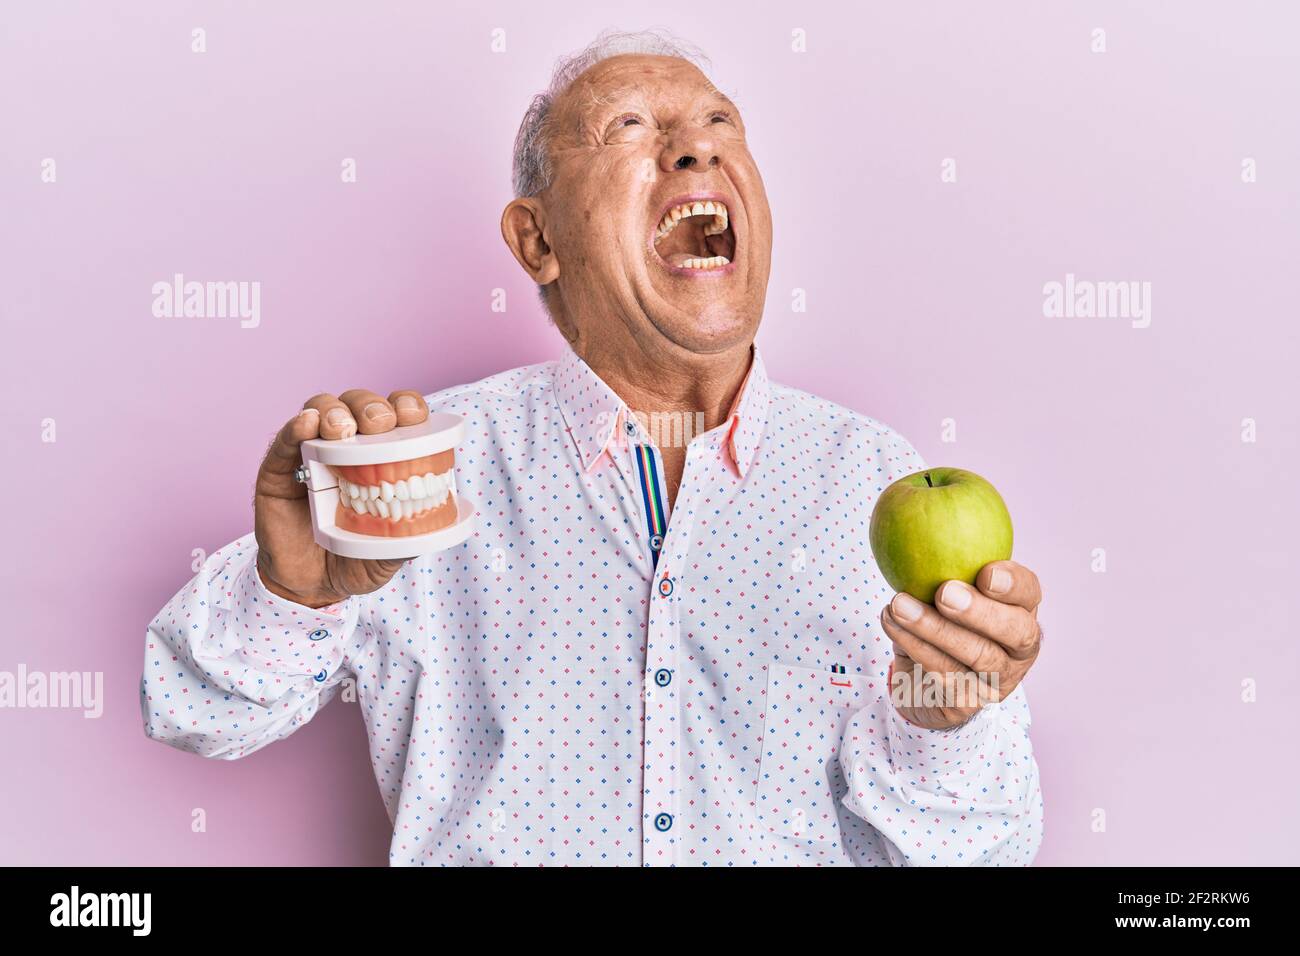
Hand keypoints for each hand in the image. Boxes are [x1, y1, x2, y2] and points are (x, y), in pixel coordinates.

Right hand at [254, 389, 428, 607]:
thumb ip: (412, 534)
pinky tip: (306, 424)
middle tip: (379, 425)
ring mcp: (311, 453)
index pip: (398, 415)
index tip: (414, 416)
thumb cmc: (354, 560)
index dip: (407, 406)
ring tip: (343, 429)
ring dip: (335, 411)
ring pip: (322, 410)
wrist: (310, 587)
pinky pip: (284, 440)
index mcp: (382, 456)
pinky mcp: (278, 469)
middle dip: (372, 407)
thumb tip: (441, 519)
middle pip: (360, 405)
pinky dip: (295, 427)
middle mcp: (348, 447)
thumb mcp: (391, 551)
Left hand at [880, 561, 1042, 730]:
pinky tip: (891, 624)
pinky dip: (913, 646)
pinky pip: (943, 675)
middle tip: (945, 592)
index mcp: (1021, 611)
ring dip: (932, 628)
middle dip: (979, 611)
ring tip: (899, 604)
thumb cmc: (940, 620)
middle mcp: (1018, 648)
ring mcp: (997, 680)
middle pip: (1014, 631)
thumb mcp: (949, 590)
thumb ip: (946, 562)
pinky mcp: (968, 703)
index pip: (1030, 593)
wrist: (925, 683)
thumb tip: (920, 520)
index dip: (1013, 583)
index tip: (986, 571)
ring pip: (975, 655)